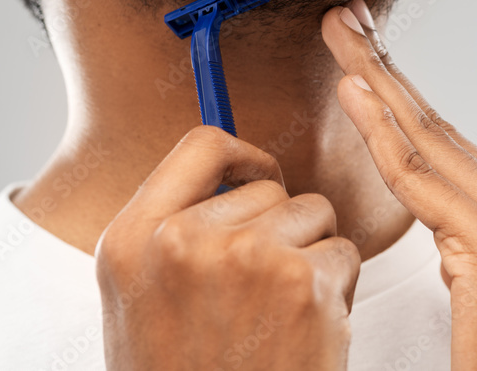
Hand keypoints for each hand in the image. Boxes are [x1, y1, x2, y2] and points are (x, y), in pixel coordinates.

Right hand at [95, 126, 360, 370]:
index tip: (257, 176)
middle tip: (262, 289)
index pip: (202, 144)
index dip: (241, 155)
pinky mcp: (302, 284)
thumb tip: (233, 166)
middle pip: (268, 185)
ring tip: (280, 313)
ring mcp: (245, 256)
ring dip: (312, 255)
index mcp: (132, 238)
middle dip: (281, 225)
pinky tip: (305, 333)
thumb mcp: (141, 297)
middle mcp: (183, 238)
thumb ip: (172, 227)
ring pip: (314, 213)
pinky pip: (344, 252)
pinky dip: (336, 289)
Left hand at [321, 0, 476, 370]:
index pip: (455, 146)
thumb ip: (469, 250)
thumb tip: (441, 228)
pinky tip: (354, 92)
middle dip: (388, 69)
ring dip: (378, 80)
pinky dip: (382, 134)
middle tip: (349, 20)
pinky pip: (423, 181)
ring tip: (342, 36)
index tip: (368, 61)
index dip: (405, 99)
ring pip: (432, 139)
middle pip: (443, 127)